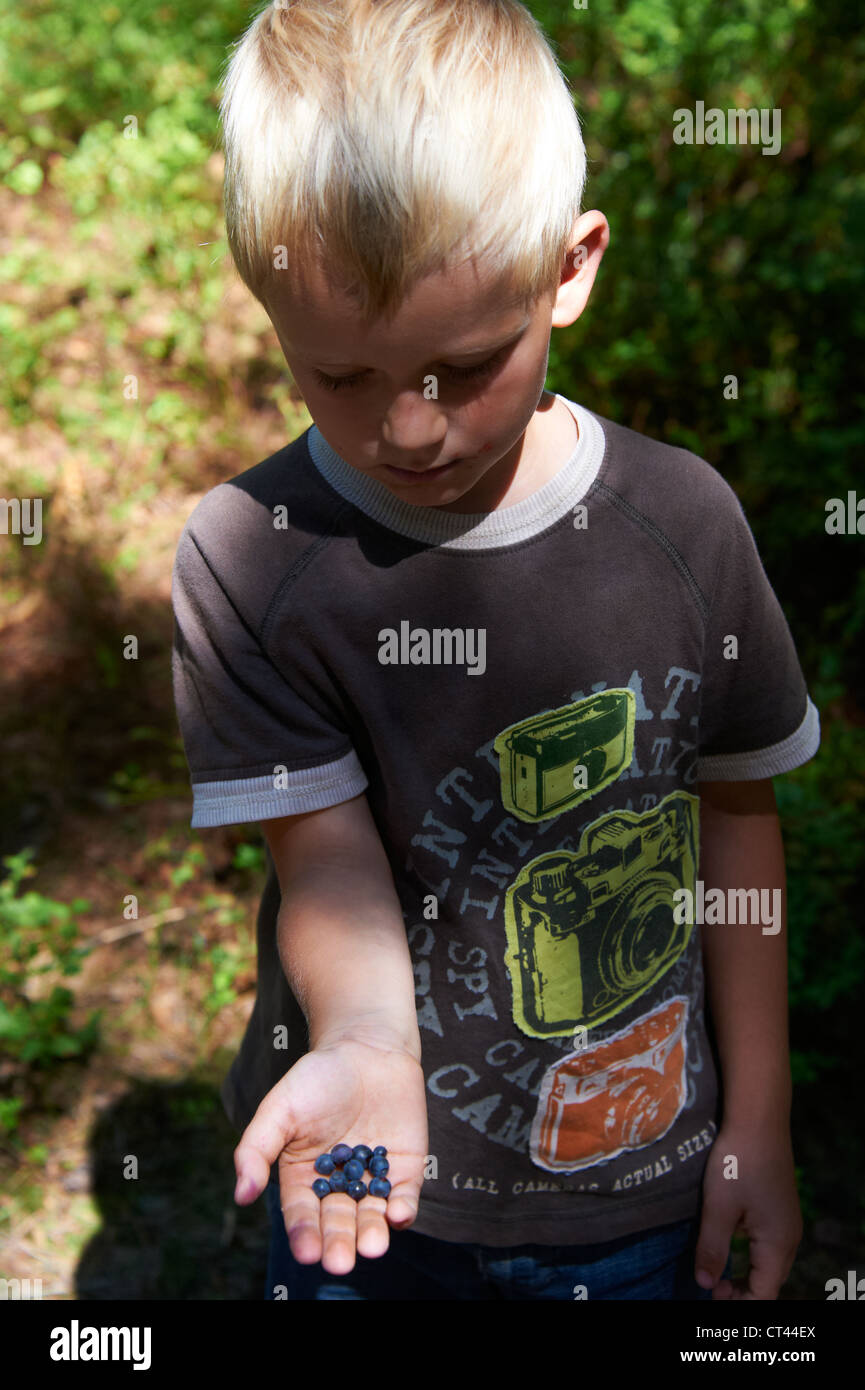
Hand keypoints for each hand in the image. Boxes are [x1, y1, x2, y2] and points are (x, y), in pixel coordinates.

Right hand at [232, 1033, 427, 1276]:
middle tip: (339, 1262)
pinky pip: (405, 1196)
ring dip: (372, 1234)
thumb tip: (240, 1196)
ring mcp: (374, 1179)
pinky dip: (403, 1209)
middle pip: (337, 1223)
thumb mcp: (280, 1108)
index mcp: (304, 1177)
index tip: (308, 1252)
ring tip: (371, 1247)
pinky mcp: (406, 1169)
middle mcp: (338, 1185)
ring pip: (371, 1217)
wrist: (368, 1046)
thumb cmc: (317, 1077)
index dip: (304, 1234)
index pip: (302, 1214)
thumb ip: (257, 1149)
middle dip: (338, 1243)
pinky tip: (398, 1216)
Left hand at [694, 1122, 802, 1298]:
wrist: (758, 1119)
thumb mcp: (719, 1209)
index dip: (738, 1302)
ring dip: (744, 1271)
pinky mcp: (778, 1206)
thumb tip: (705, 1285)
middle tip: (710, 1285)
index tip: (710, 1295)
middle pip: (769, 1281)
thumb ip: (712, 1249)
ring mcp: (786, 1220)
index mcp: (778, 1244)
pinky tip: (725, 1239)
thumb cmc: (737, 1163)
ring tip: (714, 1269)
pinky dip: (748, 1252)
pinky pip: (766, 1242)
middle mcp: (789, 1237)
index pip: (764, 1293)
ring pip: (768, 1261)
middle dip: (741, 1291)